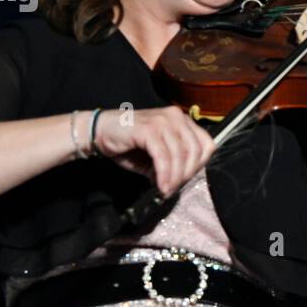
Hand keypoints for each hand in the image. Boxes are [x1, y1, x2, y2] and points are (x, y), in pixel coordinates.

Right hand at [91, 105, 215, 197]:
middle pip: (196, 150)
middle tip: (175, 188)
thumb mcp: (157, 155)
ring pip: (180, 154)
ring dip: (174, 178)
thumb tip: (182, 181)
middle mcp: (176, 117)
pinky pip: (163, 157)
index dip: (199, 165)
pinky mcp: (149, 129)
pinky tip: (159, 185)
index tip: (187, 180)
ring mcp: (163, 121)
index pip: (206, 144)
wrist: (100, 132)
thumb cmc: (129, 143)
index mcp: (182, 121)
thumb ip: (173, 163)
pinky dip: (164, 174)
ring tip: (166, 190)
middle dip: (187, 174)